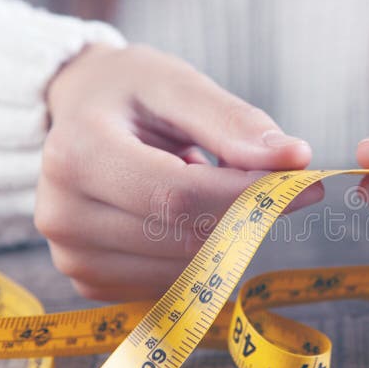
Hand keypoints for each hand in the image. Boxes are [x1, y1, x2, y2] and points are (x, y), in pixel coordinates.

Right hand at [35, 44, 316, 300]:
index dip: (251, 196)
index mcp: (77, 155)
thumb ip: (232, 121)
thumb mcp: (175, 84)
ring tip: (192, 182)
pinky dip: (195, 252)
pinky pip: (172, 283)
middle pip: (186, 237)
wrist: (76, 115)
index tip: (305, 183)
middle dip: (243, 213)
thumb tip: (293, 159)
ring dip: (217, 232)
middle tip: (267, 182)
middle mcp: (63, 216)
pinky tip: (174, 215)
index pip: (180, 197)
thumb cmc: (128, 93)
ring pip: (186, 267)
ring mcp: (73, 258)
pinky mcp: (89, 283)